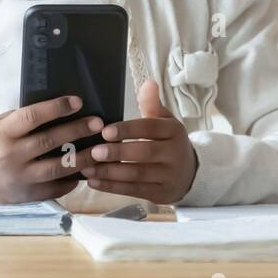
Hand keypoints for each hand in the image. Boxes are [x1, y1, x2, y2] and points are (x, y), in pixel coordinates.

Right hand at [0, 95, 103, 202]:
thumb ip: (23, 120)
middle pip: (50, 141)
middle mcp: (12, 156)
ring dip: (83, 157)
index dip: (56, 108)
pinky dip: (72, 179)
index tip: (77, 101)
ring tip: (101, 149)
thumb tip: (58, 110)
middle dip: (77, 130)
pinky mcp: (27, 195)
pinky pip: (56, 188)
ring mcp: (20, 178)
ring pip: (58, 168)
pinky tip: (86, 170)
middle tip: (98, 123)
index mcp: (3, 134)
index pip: (32, 117)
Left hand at [81, 79, 197, 204]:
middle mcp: (174, 153)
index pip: (150, 128)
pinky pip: (134, 190)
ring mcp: (169, 176)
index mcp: (174, 131)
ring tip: (88, 168)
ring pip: (138, 175)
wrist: (190, 173)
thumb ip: (152, 105)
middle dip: (118, 153)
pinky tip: (94, 182)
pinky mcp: (161, 194)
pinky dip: (113, 187)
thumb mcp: (164, 121)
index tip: (105, 131)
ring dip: (110, 173)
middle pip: (144, 153)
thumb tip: (148, 83)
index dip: (128, 129)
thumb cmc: (168, 142)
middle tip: (94, 152)